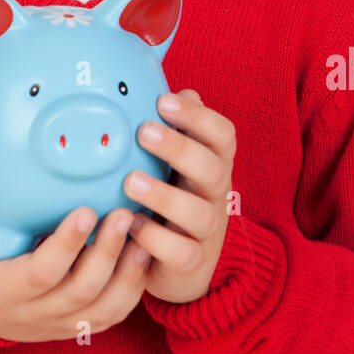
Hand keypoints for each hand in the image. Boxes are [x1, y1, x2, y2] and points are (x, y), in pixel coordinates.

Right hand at [0, 194, 150, 342]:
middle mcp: (33, 314)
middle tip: (126, 213)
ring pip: (103, 310)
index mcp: (1, 292)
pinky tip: (142, 255)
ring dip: (128, 275)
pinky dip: (131, 291)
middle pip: (81, 291)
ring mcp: (55, 323)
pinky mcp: (70, 325)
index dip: (67, 246)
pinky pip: (108, 317)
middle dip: (108, 252)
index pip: (41, 274)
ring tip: (144, 235)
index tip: (86, 210)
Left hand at [124, 89, 235, 303]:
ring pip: (198, 214)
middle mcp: (215, 195)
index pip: (223, 135)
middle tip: (142, 132)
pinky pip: (180, 254)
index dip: (198, 117)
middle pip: (213, 169)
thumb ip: (173, 128)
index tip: (163, 101)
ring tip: (130, 181)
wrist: (182, 265)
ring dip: (164, 195)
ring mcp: (207, 231)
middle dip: (179, 148)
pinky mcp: (192, 264)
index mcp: (213, 163)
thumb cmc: (172, 197)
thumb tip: (163, 88)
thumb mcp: (175, 162)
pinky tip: (130, 224)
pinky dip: (155, 240)